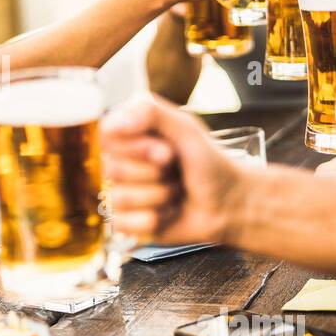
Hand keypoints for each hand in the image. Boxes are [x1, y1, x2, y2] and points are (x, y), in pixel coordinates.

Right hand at [100, 94, 243, 244]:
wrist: (228, 203)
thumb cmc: (208, 163)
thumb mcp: (185, 128)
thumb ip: (150, 112)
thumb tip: (116, 122)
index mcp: (131, 135)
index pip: (106, 135)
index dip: (136, 146)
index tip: (167, 150)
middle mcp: (122, 162)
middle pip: (112, 169)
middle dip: (154, 172)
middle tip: (175, 170)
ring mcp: (122, 192)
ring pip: (121, 197)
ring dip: (159, 196)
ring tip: (176, 191)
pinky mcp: (127, 221)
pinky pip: (124, 222)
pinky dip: (155, 218)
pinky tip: (168, 212)